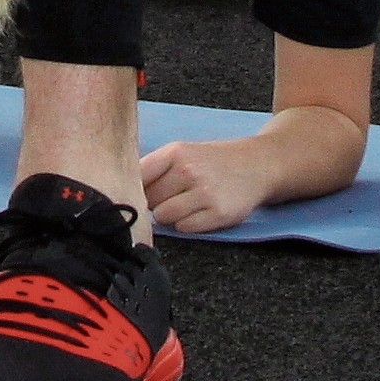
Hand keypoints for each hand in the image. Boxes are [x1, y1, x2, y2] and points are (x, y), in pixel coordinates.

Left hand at [137, 130, 280, 235]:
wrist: (257, 165)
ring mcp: (204, 192)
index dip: (136, 188)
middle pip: (149, 200)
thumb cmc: (213, 161)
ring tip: (185, 205)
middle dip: (155, 203)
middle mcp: (188, 170)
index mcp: (175, 152)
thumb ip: (154, 168)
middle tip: (172, 198)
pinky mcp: (218, 213)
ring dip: (170, 216)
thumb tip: (122, 190)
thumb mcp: (183, 152)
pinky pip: (185, 228)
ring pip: (163, 217)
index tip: (142, 192)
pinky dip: (187, 225)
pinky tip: (198, 213)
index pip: (137, 177)